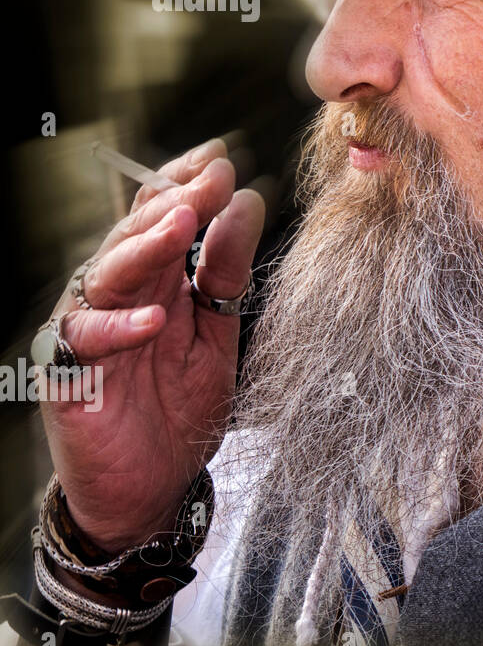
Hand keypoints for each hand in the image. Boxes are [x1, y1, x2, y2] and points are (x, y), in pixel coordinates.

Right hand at [38, 138, 264, 554]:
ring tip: (182, 223)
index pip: (161, 217)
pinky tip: (155, 317)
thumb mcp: (219, 331)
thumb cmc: (182, 406)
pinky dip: (120, 327)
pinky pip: (87, 342)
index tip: (221, 157)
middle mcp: (120, 296)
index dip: (185, 183)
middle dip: (174, 201)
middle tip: (213, 178)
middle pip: (135, 235)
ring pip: (107, 274)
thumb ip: (228, 270)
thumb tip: (248, 202)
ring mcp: (92, 331)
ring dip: (145, 247)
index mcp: (157, 279)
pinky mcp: (71, 375)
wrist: (155, 487)